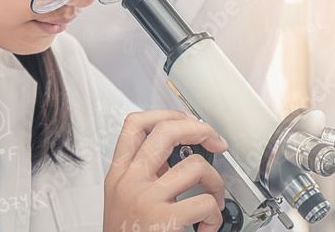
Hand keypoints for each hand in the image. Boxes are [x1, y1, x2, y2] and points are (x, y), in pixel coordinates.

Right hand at [104, 110, 228, 231]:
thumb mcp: (123, 200)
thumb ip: (145, 175)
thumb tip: (179, 153)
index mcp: (119, 175)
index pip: (134, 125)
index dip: (165, 113)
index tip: (186, 120)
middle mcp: (129, 182)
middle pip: (167, 131)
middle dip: (200, 129)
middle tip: (215, 140)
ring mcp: (145, 199)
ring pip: (196, 166)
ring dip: (215, 183)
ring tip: (212, 200)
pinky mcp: (163, 220)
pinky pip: (205, 203)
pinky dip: (215, 216)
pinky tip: (207, 226)